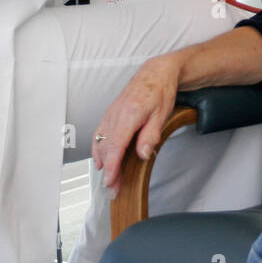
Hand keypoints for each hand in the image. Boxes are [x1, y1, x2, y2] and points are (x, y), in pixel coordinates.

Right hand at [92, 55, 182, 192]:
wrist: (155, 72)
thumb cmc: (161, 91)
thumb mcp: (162, 114)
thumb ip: (150, 136)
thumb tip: (142, 155)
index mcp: (129, 115)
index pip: (116, 146)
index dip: (112, 166)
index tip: (110, 182)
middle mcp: (115, 114)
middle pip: (107, 149)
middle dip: (109, 171)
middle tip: (114, 190)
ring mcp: (110, 114)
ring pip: (101, 143)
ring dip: (103, 163)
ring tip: (110, 180)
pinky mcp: (110, 114)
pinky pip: (99, 134)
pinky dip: (99, 149)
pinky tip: (101, 161)